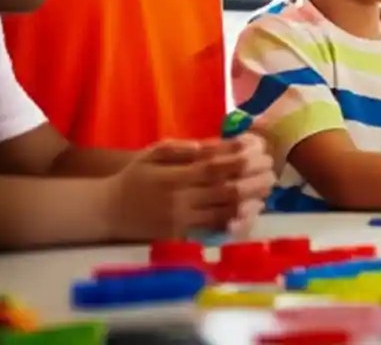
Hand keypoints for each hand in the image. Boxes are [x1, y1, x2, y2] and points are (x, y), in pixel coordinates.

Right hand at [106, 138, 271, 240]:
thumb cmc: (135, 177)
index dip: (239, 158)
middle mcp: (179, 199)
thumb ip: (182, 149)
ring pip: (224, 210)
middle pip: (225, 189)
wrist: (108, 211)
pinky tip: (251, 210)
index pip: (214, 166)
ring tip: (268, 187)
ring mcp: (182, 220)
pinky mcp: (182, 235)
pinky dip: (235, 220)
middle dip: (253, 178)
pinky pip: (214, 229)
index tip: (259, 148)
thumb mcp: (153, 154)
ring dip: (251, 198)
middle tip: (272, 168)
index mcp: (173, 175)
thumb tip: (210, 145)